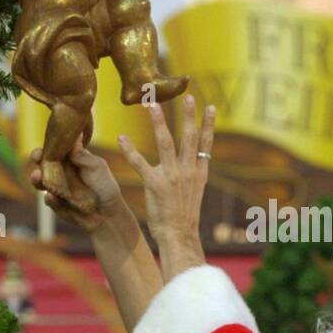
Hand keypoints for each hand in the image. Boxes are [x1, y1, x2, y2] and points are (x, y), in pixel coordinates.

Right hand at [29, 135, 125, 232]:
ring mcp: (55, 188)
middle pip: (43, 163)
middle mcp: (60, 172)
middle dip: (37, 159)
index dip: (48, 145)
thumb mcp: (97, 167)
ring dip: (36, 178)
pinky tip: (52, 197)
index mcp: (70, 160)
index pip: (55, 149)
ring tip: (37, 176)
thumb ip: (82, 154)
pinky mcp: (55, 204)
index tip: (46, 144)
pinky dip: (50, 199)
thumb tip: (77, 134)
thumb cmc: (105, 187)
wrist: (108, 214)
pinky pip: (49, 200)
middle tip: (37, 157)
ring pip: (40, 182)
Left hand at [117, 96, 215, 247]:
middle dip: (188, 116)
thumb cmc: (184, 216)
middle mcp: (188, 171)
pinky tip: (122, 138)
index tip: (211, 107)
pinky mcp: (155, 185)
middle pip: (188, 138)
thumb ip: (192, 174)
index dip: (208, 125)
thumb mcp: (195, 192)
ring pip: (165, 143)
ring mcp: (172, 177)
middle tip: (187, 97)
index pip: (206, 144)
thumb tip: (193, 162)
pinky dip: (130, 151)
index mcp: (199, 173)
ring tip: (152, 105)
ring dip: (159, 122)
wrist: (179, 235)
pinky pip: (140, 163)